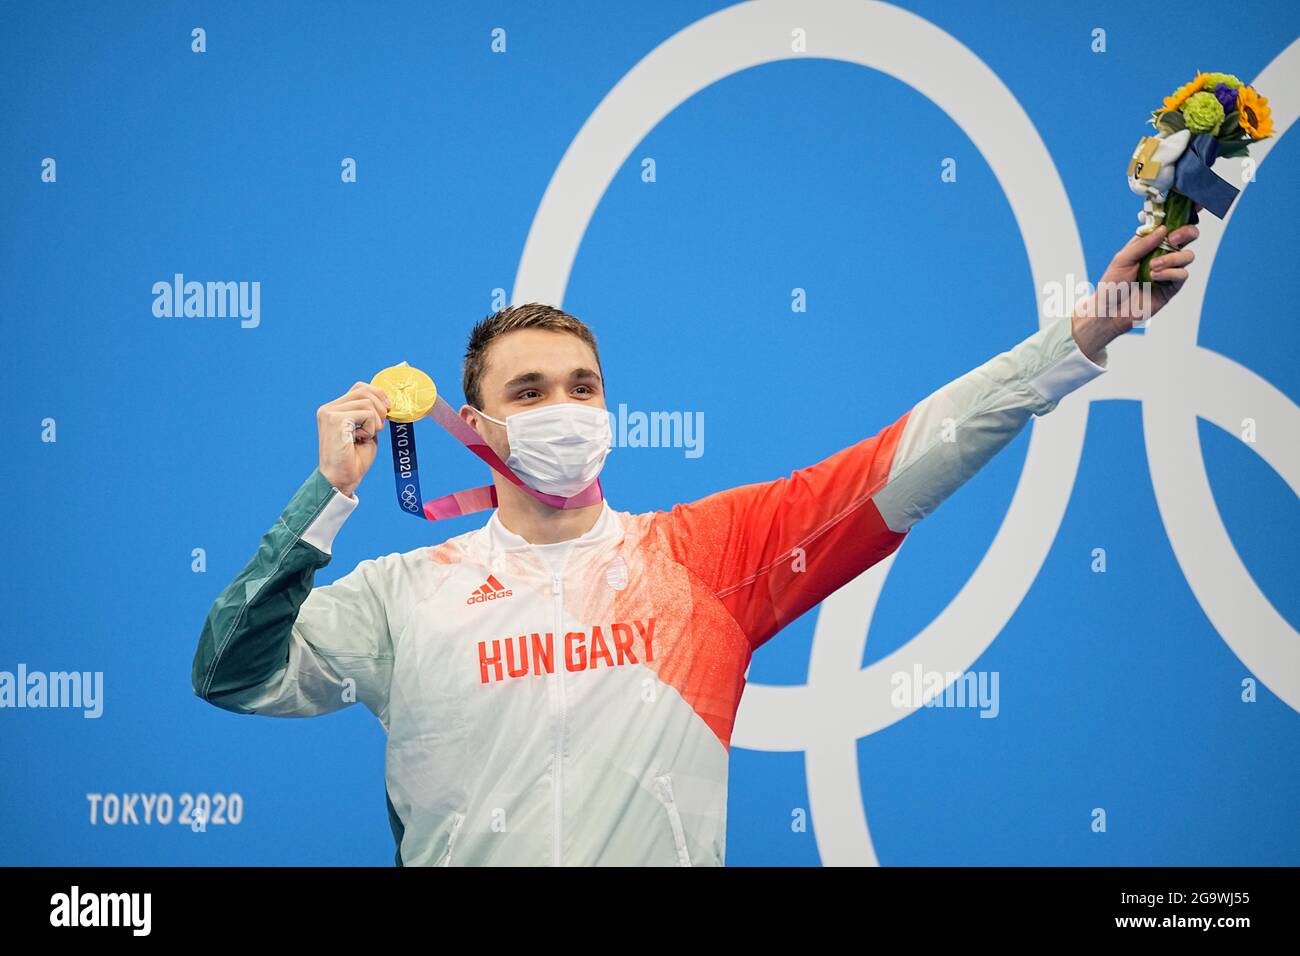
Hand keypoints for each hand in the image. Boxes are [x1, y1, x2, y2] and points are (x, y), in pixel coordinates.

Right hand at [317, 382, 391, 497]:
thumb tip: (386, 401)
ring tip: (367, 436)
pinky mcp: (335, 420)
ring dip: (376, 421)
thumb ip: (371, 415)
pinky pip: (366, 414)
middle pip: (364, 390)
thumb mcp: (366, 431)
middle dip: (380, 406)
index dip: (378, 394)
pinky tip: (361, 439)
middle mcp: (328, 408)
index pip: (359, 388)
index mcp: (333, 409)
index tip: (388, 410)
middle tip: (380, 427)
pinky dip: (371, 428)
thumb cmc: (353, 460)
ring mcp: (330, 413)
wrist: (341, 480)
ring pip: (367, 402)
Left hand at [1071, 212, 1200, 360]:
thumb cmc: (1111, 284)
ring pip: (1188, 255)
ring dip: (1173, 258)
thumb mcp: (1123, 259)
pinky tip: (1156, 277)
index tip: (1196, 203)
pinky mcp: (1172, 286)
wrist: (1109, 311)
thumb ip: (1143, 243)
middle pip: (1188, 235)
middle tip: (1173, 239)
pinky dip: (1171, 273)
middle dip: (1186, 233)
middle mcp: (1162, 253)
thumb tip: (1164, 229)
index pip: (1170, 224)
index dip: (1184, 213)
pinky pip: (1183, 274)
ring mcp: (1169, 270)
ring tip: (1154, 267)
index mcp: (1149, 243)